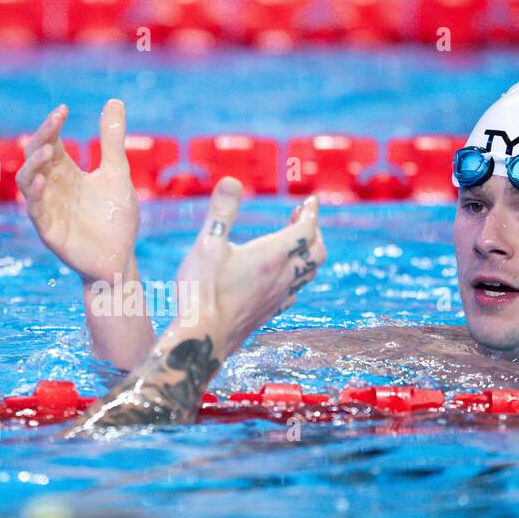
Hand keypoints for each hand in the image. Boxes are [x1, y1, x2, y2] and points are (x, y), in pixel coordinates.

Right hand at [18, 100, 139, 283]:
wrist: (120, 258)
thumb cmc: (116, 219)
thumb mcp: (116, 174)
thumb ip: (112, 141)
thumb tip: (113, 101)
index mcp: (67, 173)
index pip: (51, 142)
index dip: (53, 126)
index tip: (64, 110)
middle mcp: (53, 187)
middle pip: (35, 156)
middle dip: (42, 138)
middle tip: (55, 122)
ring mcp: (48, 209)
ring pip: (26, 181)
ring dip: (33, 164)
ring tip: (48, 150)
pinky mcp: (49, 231)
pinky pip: (34, 211)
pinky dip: (34, 195)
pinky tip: (43, 181)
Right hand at [172, 177, 325, 355]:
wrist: (202, 337)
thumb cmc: (201, 291)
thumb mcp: (206, 244)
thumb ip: (221, 211)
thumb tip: (231, 180)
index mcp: (271, 256)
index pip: (306, 229)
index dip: (311, 212)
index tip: (309, 200)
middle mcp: (281, 277)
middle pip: (317, 252)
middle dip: (314, 232)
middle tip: (300, 218)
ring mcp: (277, 298)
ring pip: (309, 274)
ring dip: (309, 255)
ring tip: (295, 245)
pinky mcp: (268, 314)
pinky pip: (294, 293)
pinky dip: (297, 278)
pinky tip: (282, 279)